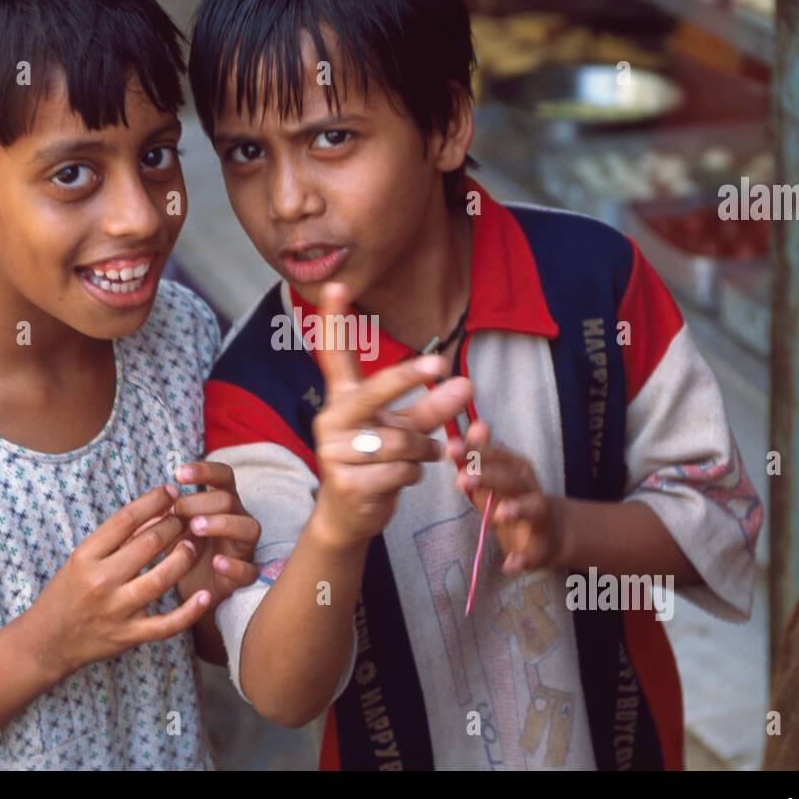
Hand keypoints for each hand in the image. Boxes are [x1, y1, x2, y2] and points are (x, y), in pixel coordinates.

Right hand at [21, 485, 209, 680]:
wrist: (47, 641)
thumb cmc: (67, 593)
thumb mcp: (82, 559)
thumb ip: (116, 538)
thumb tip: (155, 512)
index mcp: (86, 556)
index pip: (126, 519)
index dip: (154, 501)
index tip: (171, 491)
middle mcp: (100, 581)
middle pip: (148, 544)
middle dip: (173, 525)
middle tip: (186, 518)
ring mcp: (116, 610)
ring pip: (161, 579)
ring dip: (184, 557)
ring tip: (193, 545)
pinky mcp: (128, 636)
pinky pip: (166, 625)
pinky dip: (189, 612)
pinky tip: (205, 596)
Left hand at [171, 461, 260, 606]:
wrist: (195, 590)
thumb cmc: (186, 550)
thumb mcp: (174, 529)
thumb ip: (166, 516)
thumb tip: (154, 503)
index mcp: (222, 504)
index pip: (223, 476)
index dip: (205, 471)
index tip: (178, 474)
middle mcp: (238, 520)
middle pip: (229, 499)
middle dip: (202, 501)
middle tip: (176, 511)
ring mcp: (244, 547)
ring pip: (249, 527)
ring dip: (222, 524)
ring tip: (195, 528)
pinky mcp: (245, 575)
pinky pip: (250, 569)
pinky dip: (235, 565)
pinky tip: (217, 562)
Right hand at [311, 282, 473, 544]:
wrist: (349, 514)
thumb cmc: (377, 462)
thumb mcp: (406, 429)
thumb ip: (432, 406)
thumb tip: (466, 383)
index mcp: (342, 399)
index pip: (335, 354)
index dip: (334, 320)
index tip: (336, 284)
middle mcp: (332, 419)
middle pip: (376, 390)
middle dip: (409, 376)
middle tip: (441, 364)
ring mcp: (334, 451)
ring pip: (399, 440)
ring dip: (423, 449)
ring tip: (426, 455)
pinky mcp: (345, 481)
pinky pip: (399, 470)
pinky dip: (413, 474)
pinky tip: (405, 476)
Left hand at [446, 419, 569, 574]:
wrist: (552, 534)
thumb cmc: (514, 501)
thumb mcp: (496, 479)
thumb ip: (481, 456)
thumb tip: (475, 424)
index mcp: (517, 471)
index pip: (496, 456)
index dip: (475, 451)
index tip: (451, 446)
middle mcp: (530, 490)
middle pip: (512, 480)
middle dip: (489, 478)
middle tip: (463, 478)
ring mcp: (538, 520)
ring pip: (533, 510)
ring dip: (517, 510)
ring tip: (499, 515)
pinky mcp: (541, 548)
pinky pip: (533, 555)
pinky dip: (523, 560)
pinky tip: (510, 565)